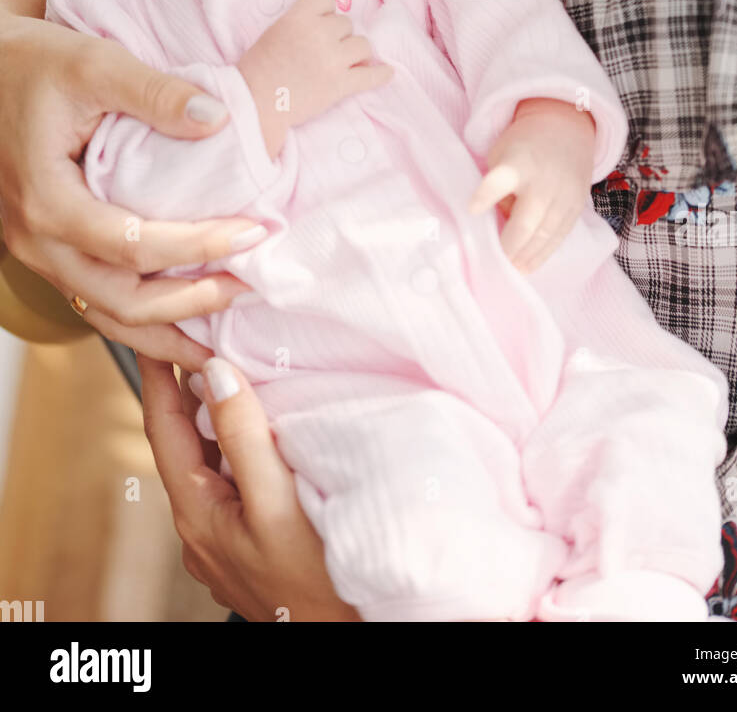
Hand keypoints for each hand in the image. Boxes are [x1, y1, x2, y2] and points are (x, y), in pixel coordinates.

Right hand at [0, 15, 263, 370]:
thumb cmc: (33, 62)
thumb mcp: (95, 63)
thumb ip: (157, 93)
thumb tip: (220, 120)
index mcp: (47, 202)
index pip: (135, 247)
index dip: (199, 246)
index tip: (253, 232)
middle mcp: (37, 241)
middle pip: (122, 301)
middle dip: (192, 302)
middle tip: (251, 283)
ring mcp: (39, 252)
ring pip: (107, 315)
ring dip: (170, 324)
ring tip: (227, 314)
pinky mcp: (50, 250)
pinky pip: (97, 299)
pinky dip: (144, 315)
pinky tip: (186, 312)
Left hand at [139, 354, 360, 621]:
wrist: (350, 638)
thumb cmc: (317, 584)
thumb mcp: (276, 505)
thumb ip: (245, 438)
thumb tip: (216, 373)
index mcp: (197, 512)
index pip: (164, 427)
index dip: (157, 375)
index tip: (153, 331)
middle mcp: (202, 525)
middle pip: (186, 440)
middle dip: (187, 387)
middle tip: (196, 334)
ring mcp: (226, 536)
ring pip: (213, 458)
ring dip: (218, 413)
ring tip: (231, 365)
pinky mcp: (253, 540)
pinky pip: (237, 476)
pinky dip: (242, 440)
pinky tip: (267, 425)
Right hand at [238, 0, 392, 148]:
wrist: (255, 104)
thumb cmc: (258, 69)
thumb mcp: (275, 32)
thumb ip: (301, 22)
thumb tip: (330, 21)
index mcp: (298, 17)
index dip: (325, 9)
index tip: (321, 20)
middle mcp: (319, 33)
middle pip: (345, 23)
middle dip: (337, 36)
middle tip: (322, 51)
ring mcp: (333, 59)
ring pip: (363, 44)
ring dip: (355, 52)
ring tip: (344, 62)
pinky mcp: (341, 85)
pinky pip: (371, 76)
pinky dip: (381, 74)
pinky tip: (387, 72)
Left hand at [466, 97, 595, 272]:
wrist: (566, 127)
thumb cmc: (523, 144)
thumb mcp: (501, 154)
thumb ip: (500, 188)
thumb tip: (500, 224)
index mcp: (520, 161)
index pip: (502, 178)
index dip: (487, 194)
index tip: (472, 209)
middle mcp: (544, 179)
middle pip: (528, 219)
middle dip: (510, 245)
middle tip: (495, 262)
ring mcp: (564, 194)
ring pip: (546, 233)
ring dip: (527, 256)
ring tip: (511, 270)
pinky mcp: (576, 205)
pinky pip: (560, 235)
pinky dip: (543, 253)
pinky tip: (529, 265)